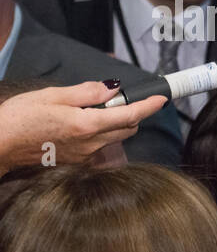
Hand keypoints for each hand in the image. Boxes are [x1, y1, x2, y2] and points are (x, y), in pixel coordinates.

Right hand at [0, 82, 167, 172]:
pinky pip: (99, 148)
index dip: (149, 107)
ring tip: (92, 113)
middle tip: (115, 100)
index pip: (130, 116)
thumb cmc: (20, 117)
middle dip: (132, 114)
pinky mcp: (76, 163)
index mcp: (87, 125)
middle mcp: (91, 144)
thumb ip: (86, 93)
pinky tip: (81, 128)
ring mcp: (85, 156)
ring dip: (115, 125)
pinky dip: (100, 136)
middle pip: (128, 129)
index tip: (161, 99)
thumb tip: (112, 89)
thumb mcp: (52, 95)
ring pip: (114, 139)